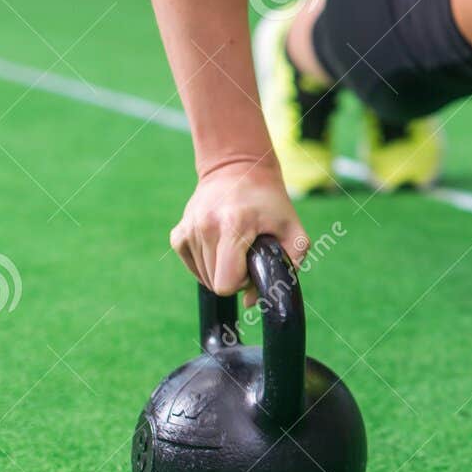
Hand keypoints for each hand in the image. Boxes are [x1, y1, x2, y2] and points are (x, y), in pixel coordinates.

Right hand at [170, 158, 309, 299]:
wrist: (238, 169)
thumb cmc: (270, 202)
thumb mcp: (293, 230)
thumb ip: (287, 267)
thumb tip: (251, 302)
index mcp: (234, 225)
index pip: (226, 283)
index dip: (243, 282)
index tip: (253, 264)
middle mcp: (205, 226)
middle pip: (215, 282)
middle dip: (233, 276)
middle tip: (248, 254)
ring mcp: (188, 229)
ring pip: (203, 276)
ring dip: (221, 268)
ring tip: (235, 245)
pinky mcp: (178, 233)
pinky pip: (192, 265)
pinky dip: (206, 263)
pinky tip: (220, 245)